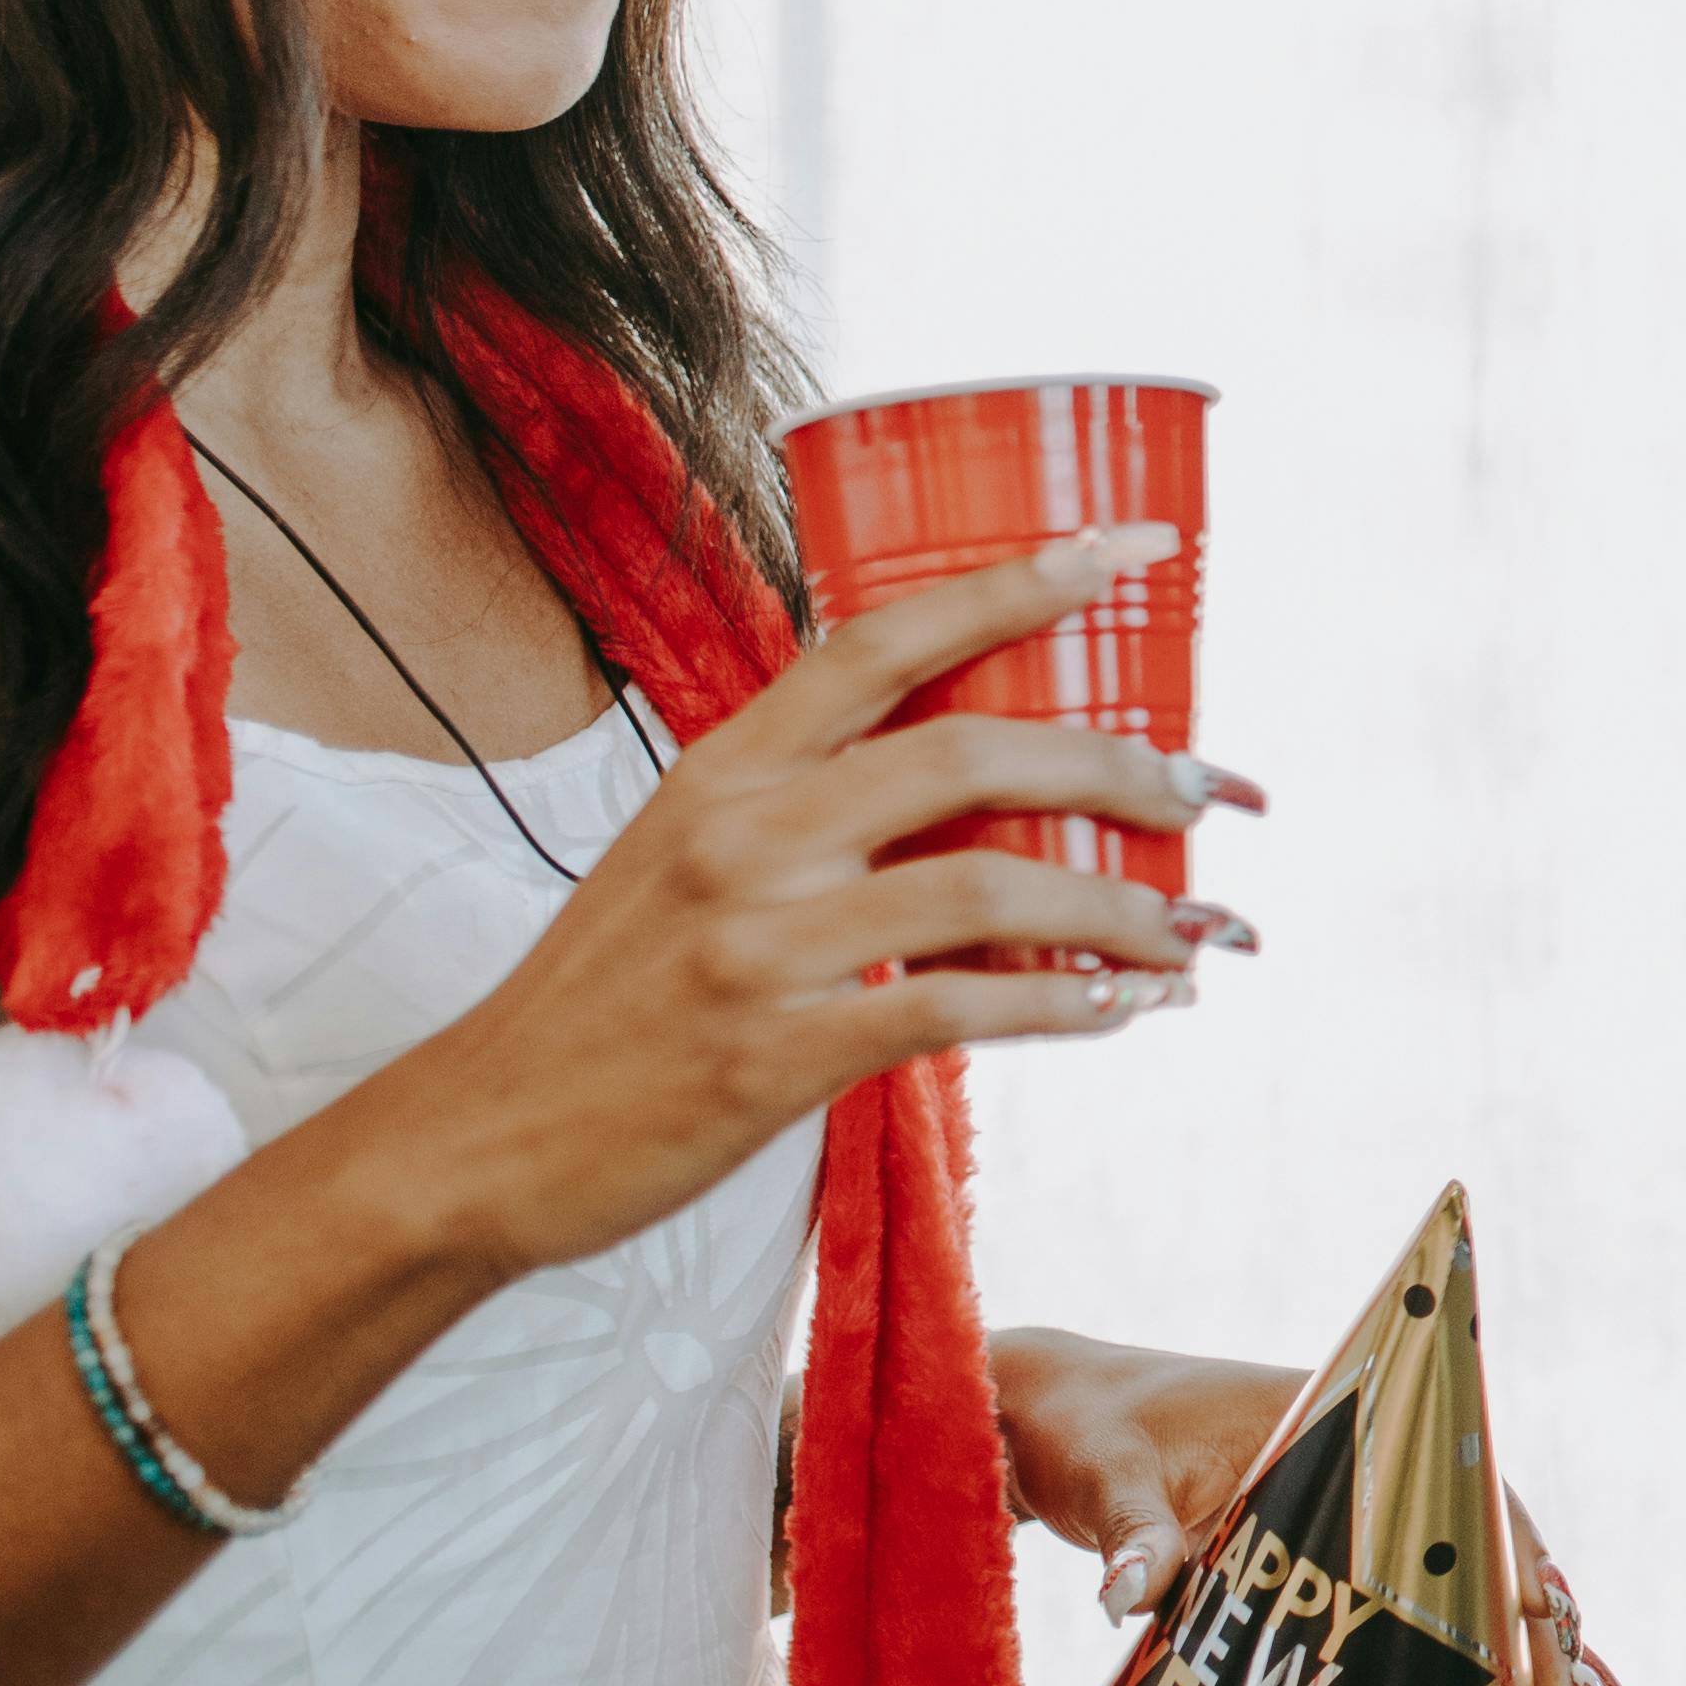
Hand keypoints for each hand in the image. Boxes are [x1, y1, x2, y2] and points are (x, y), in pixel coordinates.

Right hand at [361, 528, 1227, 1273]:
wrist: (477, 1138)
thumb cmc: (600, 999)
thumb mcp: (677, 860)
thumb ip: (800, 810)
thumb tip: (960, 787)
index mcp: (723, 769)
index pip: (884, 639)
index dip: (1019, 582)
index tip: (1133, 547)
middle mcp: (744, 835)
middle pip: (973, 750)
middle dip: (1118, 764)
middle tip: (1208, 786)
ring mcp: (759, 942)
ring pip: (989, 885)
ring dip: (1120, 908)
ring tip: (1192, 932)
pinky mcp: (777, 1051)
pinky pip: (959, 1009)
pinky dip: (1061, 1007)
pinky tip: (1117, 1013)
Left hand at [993, 1326, 1631, 1685]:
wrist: (1041, 1415)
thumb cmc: (1081, 1429)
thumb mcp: (1107, 1479)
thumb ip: (1133, 1538)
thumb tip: (1125, 1597)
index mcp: (1334, 1415)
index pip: (1455, 1480)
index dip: (1508, 1554)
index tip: (1548, 1623)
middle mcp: (1357, 1458)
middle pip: (1473, 1541)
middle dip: (1532, 1628)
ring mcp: (1339, 1506)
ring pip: (1452, 1575)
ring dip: (1508, 1647)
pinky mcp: (1309, 1552)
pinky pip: (1399, 1601)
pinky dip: (1452, 1649)